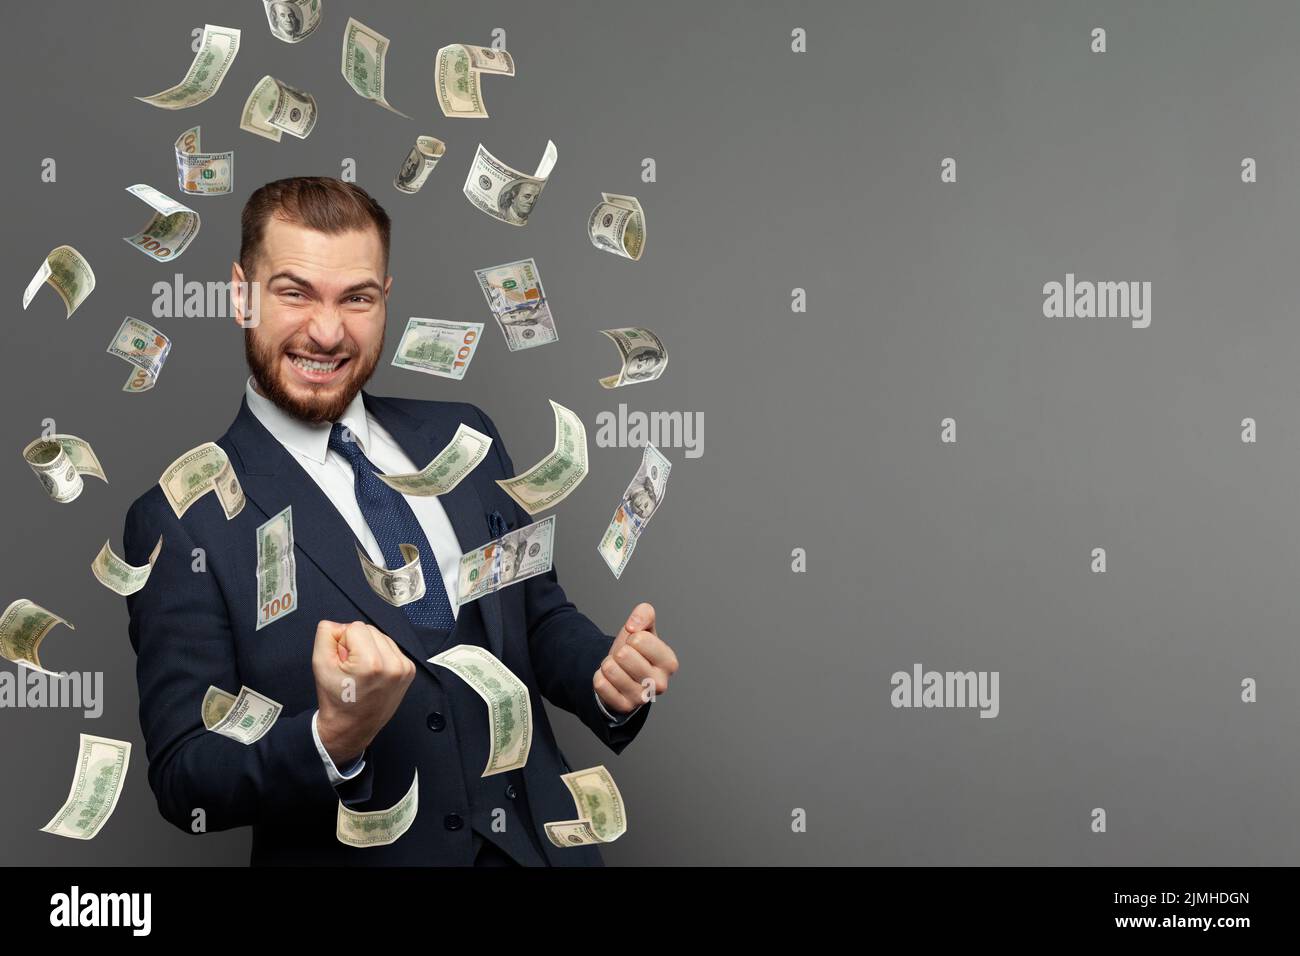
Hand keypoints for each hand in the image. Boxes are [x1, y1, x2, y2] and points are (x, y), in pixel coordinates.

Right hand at [312, 620, 415, 766]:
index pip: (354, 627)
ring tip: (361, 670)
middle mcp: (392, 664)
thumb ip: (325, 635)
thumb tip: (336, 624)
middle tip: (350, 666)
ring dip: (369, 647)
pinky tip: (373, 672)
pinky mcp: (409, 670)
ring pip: (381, 636)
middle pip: (369, 629)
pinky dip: (380, 654)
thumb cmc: (337, 700)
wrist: (352, 727)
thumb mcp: (320, 664)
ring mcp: (404, 668)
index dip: (342, 641)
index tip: (341, 660)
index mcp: (371, 663)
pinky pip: (391, 647)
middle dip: (356, 643)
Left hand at [593, 602, 677, 714]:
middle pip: (624, 654)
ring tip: (618, 668)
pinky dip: (600, 677)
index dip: (632, 637)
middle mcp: (660, 684)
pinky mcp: (624, 707)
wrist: (624, 674)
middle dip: (619, 651)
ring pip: (610, 669)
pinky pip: (600, 684)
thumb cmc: (637, 650)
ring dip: (608, 664)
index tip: (636, 645)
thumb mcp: (644, 628)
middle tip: (625, 658)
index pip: (640, 639)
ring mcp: (642, 698)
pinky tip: (611, 680)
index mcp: (669, 663)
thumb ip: (644, 614)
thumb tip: (633, 626)